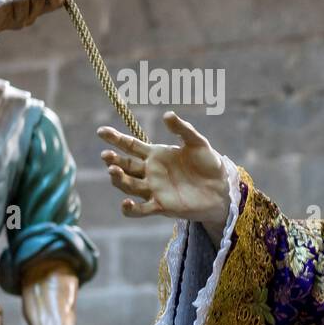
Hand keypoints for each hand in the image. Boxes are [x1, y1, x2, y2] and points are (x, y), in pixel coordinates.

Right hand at [97, 111, 229, 229]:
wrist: (222, 189)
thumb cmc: (208, 165)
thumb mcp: (197, 143)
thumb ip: (183, 130)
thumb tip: (167, 115)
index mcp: (156, 155)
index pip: (130, 145)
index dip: (115, 138)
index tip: (101, 131)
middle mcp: (150, 172)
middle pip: (125, 165)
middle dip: (113, 160)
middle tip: (106, 155)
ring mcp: (154, 190)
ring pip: (128, 185)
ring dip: (118, 179)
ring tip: (113, 170)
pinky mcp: (162, 206)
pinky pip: (142, 209)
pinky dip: (131, 209)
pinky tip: (125, 203)